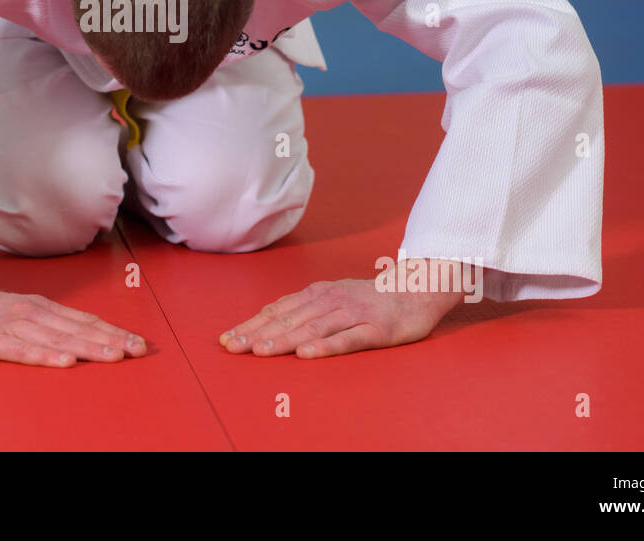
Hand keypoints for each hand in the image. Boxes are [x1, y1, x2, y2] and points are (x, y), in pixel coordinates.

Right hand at [0, 264, 146, 367]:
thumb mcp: (18, 312)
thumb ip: (47, 323)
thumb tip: (81, 335)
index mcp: (39, 307)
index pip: (83, 320)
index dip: (112, 331)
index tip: (139, 342)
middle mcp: (30, 313)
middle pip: (77, 329)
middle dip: (111, 340)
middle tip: (139, 350)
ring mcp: (10, 326)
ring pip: (56, 338)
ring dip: (87, 347)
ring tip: (113, 356)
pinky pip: (21, 350)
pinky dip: (44, 355)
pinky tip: (64, 362)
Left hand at [220, 275, 464, 358]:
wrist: (417, 289)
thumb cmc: (369, 299)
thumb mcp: (332, 297)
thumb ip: (304, 309)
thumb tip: (268, 322)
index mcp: (317, 294)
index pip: (277, 310)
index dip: (251, 325)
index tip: (227, 339)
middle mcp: (331, 300)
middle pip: (289, 319)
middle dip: (257, 334)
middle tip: (231, 347)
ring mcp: (353, 314)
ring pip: (313, 327)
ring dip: (285, 339)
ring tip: (260, 351)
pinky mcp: (376, 329)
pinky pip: (348, 339)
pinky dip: (326, 346)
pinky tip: (307, 355)